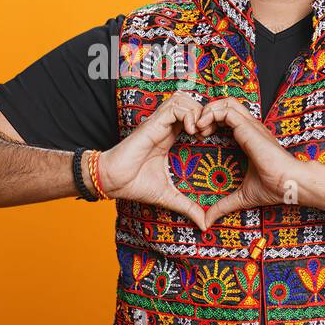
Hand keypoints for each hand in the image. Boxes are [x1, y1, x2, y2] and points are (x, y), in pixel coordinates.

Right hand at [97, 92, 214, 230]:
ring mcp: (158, 123)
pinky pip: (174, 107)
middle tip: (210, 133)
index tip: (212, 139)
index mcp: (169, 137)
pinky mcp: (152, 123)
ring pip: (183, 100)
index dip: (206, 122)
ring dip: (197, 111)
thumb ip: (187, 206)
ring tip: (201, 131)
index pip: (192, 117)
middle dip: (205, 113)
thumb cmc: (134, 185)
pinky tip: (192, 131)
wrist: (112, 181)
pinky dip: (188, 114)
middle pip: (190, 102)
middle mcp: (165, 126)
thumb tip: (204, 225)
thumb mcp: (168, 196)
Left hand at [199, 97, 306, 225]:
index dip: (211, 121)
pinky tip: (203, 129)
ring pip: (225, 102)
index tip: (199, 137)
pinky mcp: (249, 127)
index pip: (227, 117)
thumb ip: (222, 206)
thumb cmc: (274, 188)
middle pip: (225, 104)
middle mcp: (249, 127)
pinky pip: (226, 111)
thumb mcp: (241, 197)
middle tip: (196, 130)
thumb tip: (207, 222)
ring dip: (207, 111)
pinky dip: (211, 115)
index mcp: (248, 137)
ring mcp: (250, 125)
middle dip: (207, 112)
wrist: (290, 184)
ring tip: (198, 128)